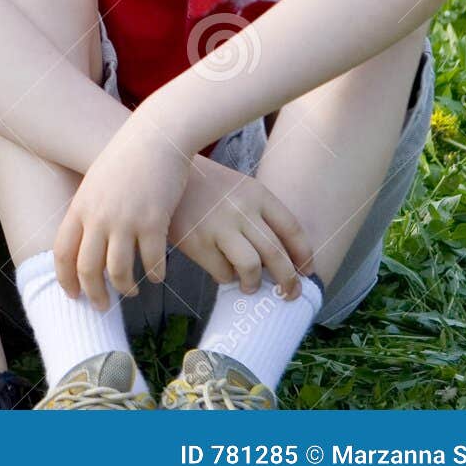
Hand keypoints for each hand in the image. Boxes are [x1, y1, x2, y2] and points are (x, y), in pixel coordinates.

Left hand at [55, 121, 191, 309]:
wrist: (156, 135)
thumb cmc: (127, 157)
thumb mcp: (95, 182)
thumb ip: (88, 210)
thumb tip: (85, 241)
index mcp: (80, 207)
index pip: (62, 253)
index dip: (65, 279)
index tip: (72, 295)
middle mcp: (98, 217)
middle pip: (87, 269)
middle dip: (94, 294)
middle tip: (102, 307)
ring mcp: (126, 220)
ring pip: (119, 271)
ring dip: (125, 288)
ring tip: (132, 291)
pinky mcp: (154, 221)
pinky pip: (152, 260)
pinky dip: (154, 273)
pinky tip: (158, 275)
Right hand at [170, 157, 313, 296]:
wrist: (159, 171)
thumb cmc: (203, 186)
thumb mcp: (237, 188)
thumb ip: (258, 215)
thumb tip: (279, 260)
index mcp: (257, 194)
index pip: (293, 230)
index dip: (304, 257)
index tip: (307, 272)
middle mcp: (242, 209)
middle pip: (277, 255)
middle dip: (289, 281)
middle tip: (290, 293)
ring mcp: (218, 226)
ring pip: (252, 267)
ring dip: (255, 284)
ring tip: (251, 287)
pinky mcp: (196, 242)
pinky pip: (222, 273)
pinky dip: (226, 278)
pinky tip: (221, 271)